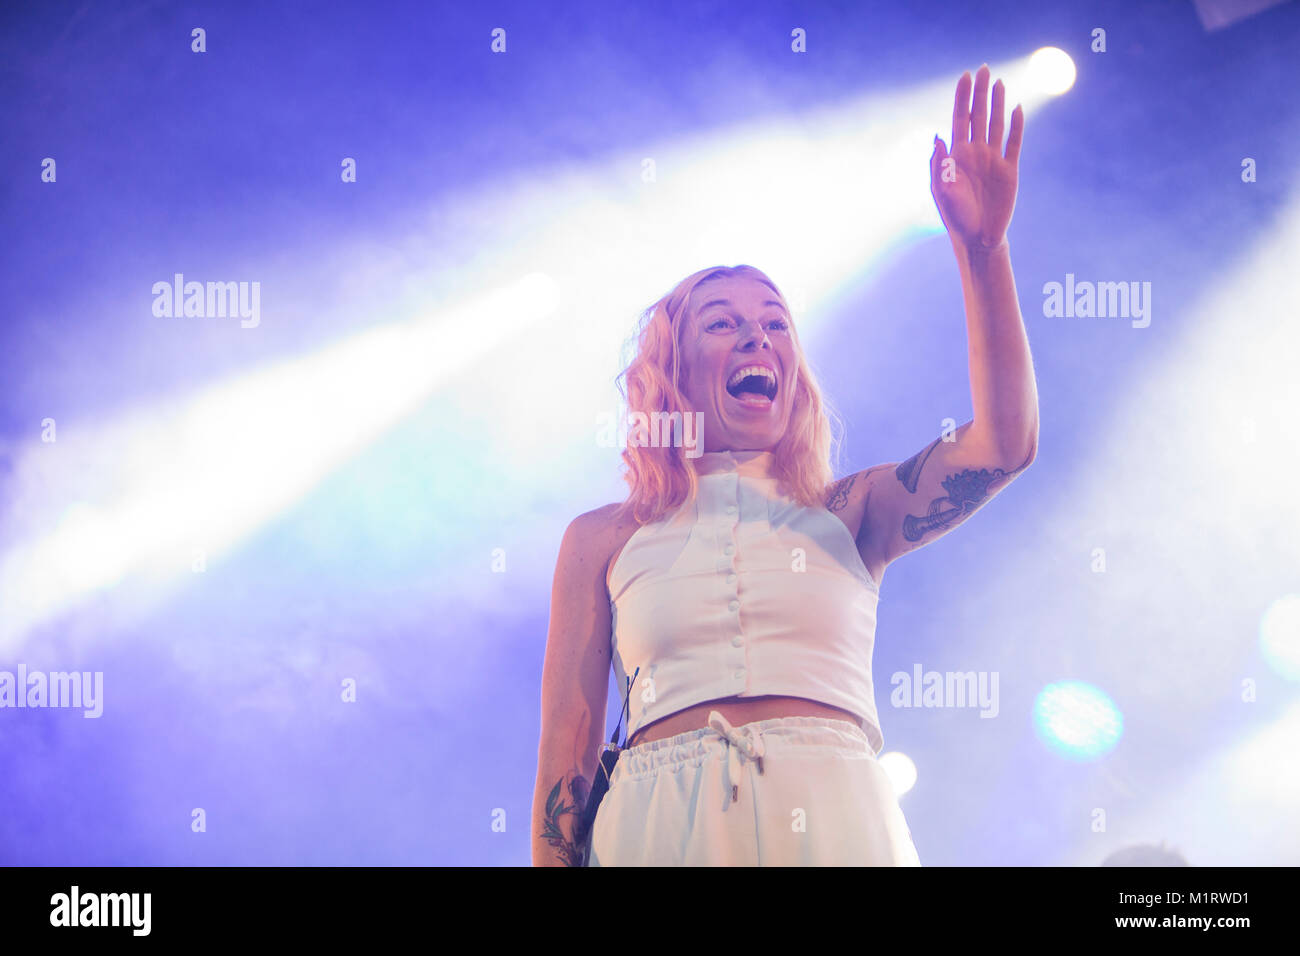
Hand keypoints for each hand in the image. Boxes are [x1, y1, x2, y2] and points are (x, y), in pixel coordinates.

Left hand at [931, 64, 1023, 248]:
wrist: (978, 238)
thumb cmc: (955, 217)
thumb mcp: (941, 191)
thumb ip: (939, 164)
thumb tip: (937, 137)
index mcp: (956, 156)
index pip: (960, 119)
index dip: (962, 98)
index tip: (964, 76)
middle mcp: (975, 153)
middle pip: (979, 116)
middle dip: (979, 93)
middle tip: (983, 68)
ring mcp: (993, 159)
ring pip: (997, 124)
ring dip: (997, 103)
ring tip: (998, 82)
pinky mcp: (1010, 170)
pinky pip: (1014, 143)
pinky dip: (1017, 126)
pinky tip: (1017, 108)